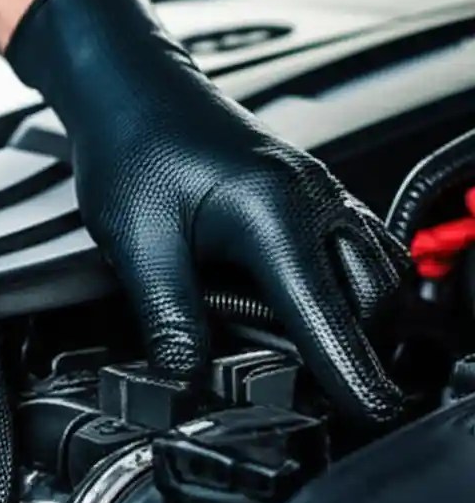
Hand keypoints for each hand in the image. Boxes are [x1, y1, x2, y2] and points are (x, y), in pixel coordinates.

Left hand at [8, 0, 408, 423]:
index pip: (328, 316)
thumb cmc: (132, 148)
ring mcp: (319, 194)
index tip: (371, 413)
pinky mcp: (309, 194)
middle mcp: (314, 201)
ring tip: (312, 359)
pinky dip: (347, 288)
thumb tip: (185, 382)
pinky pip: (357, 250)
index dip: (350, 374)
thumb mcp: (137, 245)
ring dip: (356, 320)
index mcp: (275, 216)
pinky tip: (304, 308)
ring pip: (374, 274)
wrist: (129, 89)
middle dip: (359, 351)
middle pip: (373, 300)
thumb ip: (169, 319)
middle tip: (323, 396)